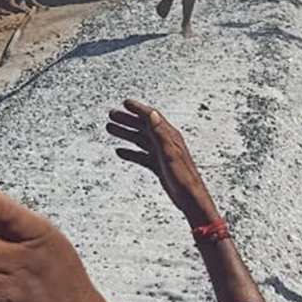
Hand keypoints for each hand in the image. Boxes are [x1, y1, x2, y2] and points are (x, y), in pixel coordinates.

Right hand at [106, 100, 219, 226]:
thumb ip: (160, 133)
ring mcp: (161, 154)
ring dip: (126, 133)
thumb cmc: (184, 177)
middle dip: (127, 119)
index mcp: (169, 136)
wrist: (190, 198)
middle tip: (112, 114)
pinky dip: (130, 152)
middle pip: (143, 127)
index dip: (138, 109)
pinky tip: (121, 151)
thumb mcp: (170, 153)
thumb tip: (152, 113)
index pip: (151, 117)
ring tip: (111, 128)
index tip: (125, 103)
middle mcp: (165, 142)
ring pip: (140, 140)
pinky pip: (141, 155)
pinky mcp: (158, 165)